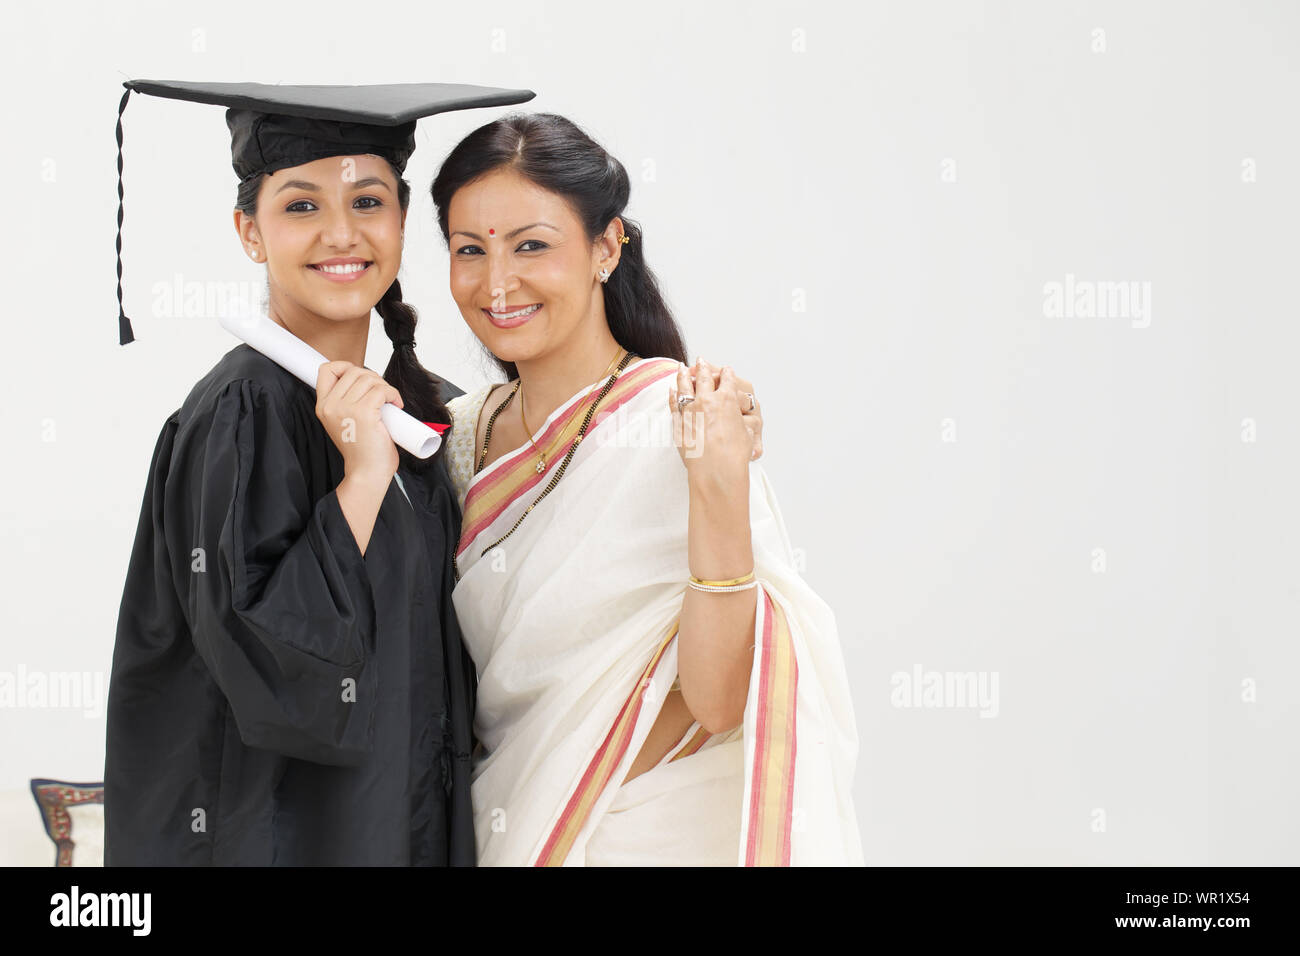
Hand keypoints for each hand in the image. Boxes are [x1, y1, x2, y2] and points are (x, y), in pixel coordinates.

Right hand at [315, 361, 402, 484]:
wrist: (367, 473)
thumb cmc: (362, 451)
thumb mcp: (344, 422)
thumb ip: (346, 402)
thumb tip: (365, 381)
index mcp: (323, 406)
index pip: (326, 369)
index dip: (346, 366)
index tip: (362, 378)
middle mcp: (331, 405)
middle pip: (353, 371)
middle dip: (372, 378)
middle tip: (382, 394)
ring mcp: (346, 408)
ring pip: (369, 378)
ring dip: (385, 386)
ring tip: (389, 402)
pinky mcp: (364, 412)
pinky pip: (383, 390)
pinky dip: (394, 394)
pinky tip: (396, 405)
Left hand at [669, 359, 752, 492]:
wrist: (716, 470)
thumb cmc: (734, 456)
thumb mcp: (747, 435)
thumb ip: (742, 423)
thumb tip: (742, 422)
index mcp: (727, 400)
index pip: (727, 380)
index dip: (727, 373)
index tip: (726, 369)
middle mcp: (707, 400)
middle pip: (704, 377)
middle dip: (703, 367)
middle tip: (701, 360)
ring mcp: (690, 410)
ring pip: (685, 386)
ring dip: (683, 374)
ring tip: (681, 367)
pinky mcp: (678, 422)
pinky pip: (674, 403)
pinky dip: (672, 395)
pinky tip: (671, 389)